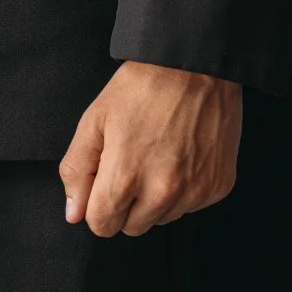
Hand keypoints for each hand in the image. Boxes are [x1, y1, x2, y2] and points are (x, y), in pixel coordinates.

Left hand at [60, 61, 241, 236]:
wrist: (195, 64)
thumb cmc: (142, 86)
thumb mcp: (95, 118)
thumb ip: (77, 169)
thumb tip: (74, 213)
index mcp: (126, 177)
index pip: (102, 225)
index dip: (97, 202)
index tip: (105, 177)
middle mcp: (163, 193)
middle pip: (132, 227)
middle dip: (125, 203)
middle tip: (131, 161)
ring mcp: (195, 192)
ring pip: (162, 218)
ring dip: (155, 198)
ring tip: (157, 153)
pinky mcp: (218, 187)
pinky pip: (191, 206)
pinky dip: (183, 188)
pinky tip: (180, 154)